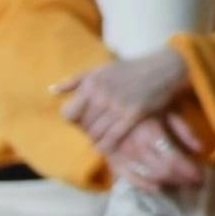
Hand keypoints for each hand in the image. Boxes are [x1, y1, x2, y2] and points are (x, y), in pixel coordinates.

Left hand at [54, 48, 192, 140]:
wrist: (163, 69)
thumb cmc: (130, 69)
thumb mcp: (100, 69)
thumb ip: (75, 81)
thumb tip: (51, 91)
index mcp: (91, 84)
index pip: (69, 113)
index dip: (71, 121)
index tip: (79, 122)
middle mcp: (101, 95)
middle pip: (83, 126)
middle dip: (86, 131)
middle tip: (92, 132)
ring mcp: (117, 105)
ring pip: (97, 133)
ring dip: (96, 139)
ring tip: (99, 139)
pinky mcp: (133, 114)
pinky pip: (113, 137)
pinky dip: (107, 144)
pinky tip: (106, 146)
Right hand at [98, 111, 208, 192]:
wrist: (114, 101)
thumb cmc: (147, 105)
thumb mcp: (169, 110)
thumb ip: (184, 130)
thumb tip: (200, 149)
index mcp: (149, 131)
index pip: (173, 159)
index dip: (189, 170)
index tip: (203, 176)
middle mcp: (133, 145)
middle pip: (162, 170)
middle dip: (182, 179)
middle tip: (197, 183)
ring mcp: (121, 155)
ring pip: (148, 176)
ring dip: (168, 183)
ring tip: (184, 184)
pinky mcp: (112, 159)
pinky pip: (129, 178)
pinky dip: (146, 185)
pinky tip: (160, 187)